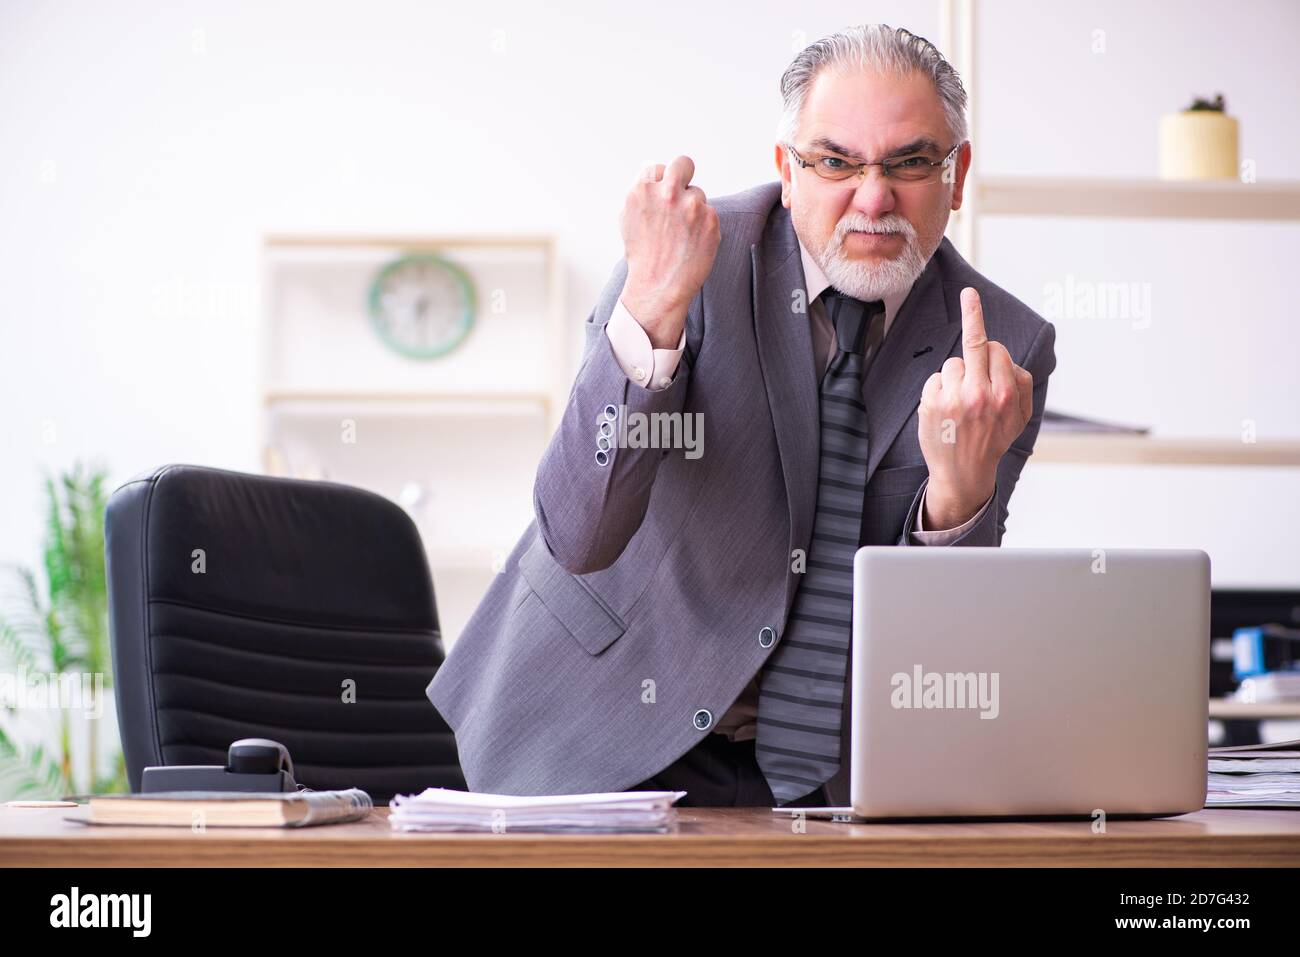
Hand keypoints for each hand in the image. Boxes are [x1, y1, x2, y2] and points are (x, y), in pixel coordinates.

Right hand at [618, 156, 720, 348]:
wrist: (658, 287)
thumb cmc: (642, 256)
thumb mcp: (627, 219)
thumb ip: (641, 194)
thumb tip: (652, 173)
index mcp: (642, 190)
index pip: (658, 168)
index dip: (661, 182)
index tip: (663, 196)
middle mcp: (667, 193)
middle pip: (683, 164)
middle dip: (683, 174)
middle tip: (682, 194)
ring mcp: (691, 205)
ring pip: (697, 194)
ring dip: (692, 210)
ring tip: (681, 235)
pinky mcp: (710, 219)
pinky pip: (709, 214)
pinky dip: (703, 227)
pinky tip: (692, 243)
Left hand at [917, 287, 1033, 528]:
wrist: (963, 474)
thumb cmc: (993, 440)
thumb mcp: (1020, 417)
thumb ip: (1021, 384)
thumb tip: (1010, 358)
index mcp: (1005, 394)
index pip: (995, 349)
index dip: (990, 343)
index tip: (973, 296)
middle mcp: (979, 394)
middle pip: (974, 345)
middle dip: (972, 318)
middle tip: (969, 293)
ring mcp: (953, 399)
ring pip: (952, 364)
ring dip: (956, 377)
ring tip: (960, 404)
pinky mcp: (931, 405)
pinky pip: (935, 379)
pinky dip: (938, 390)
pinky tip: (945, 411)